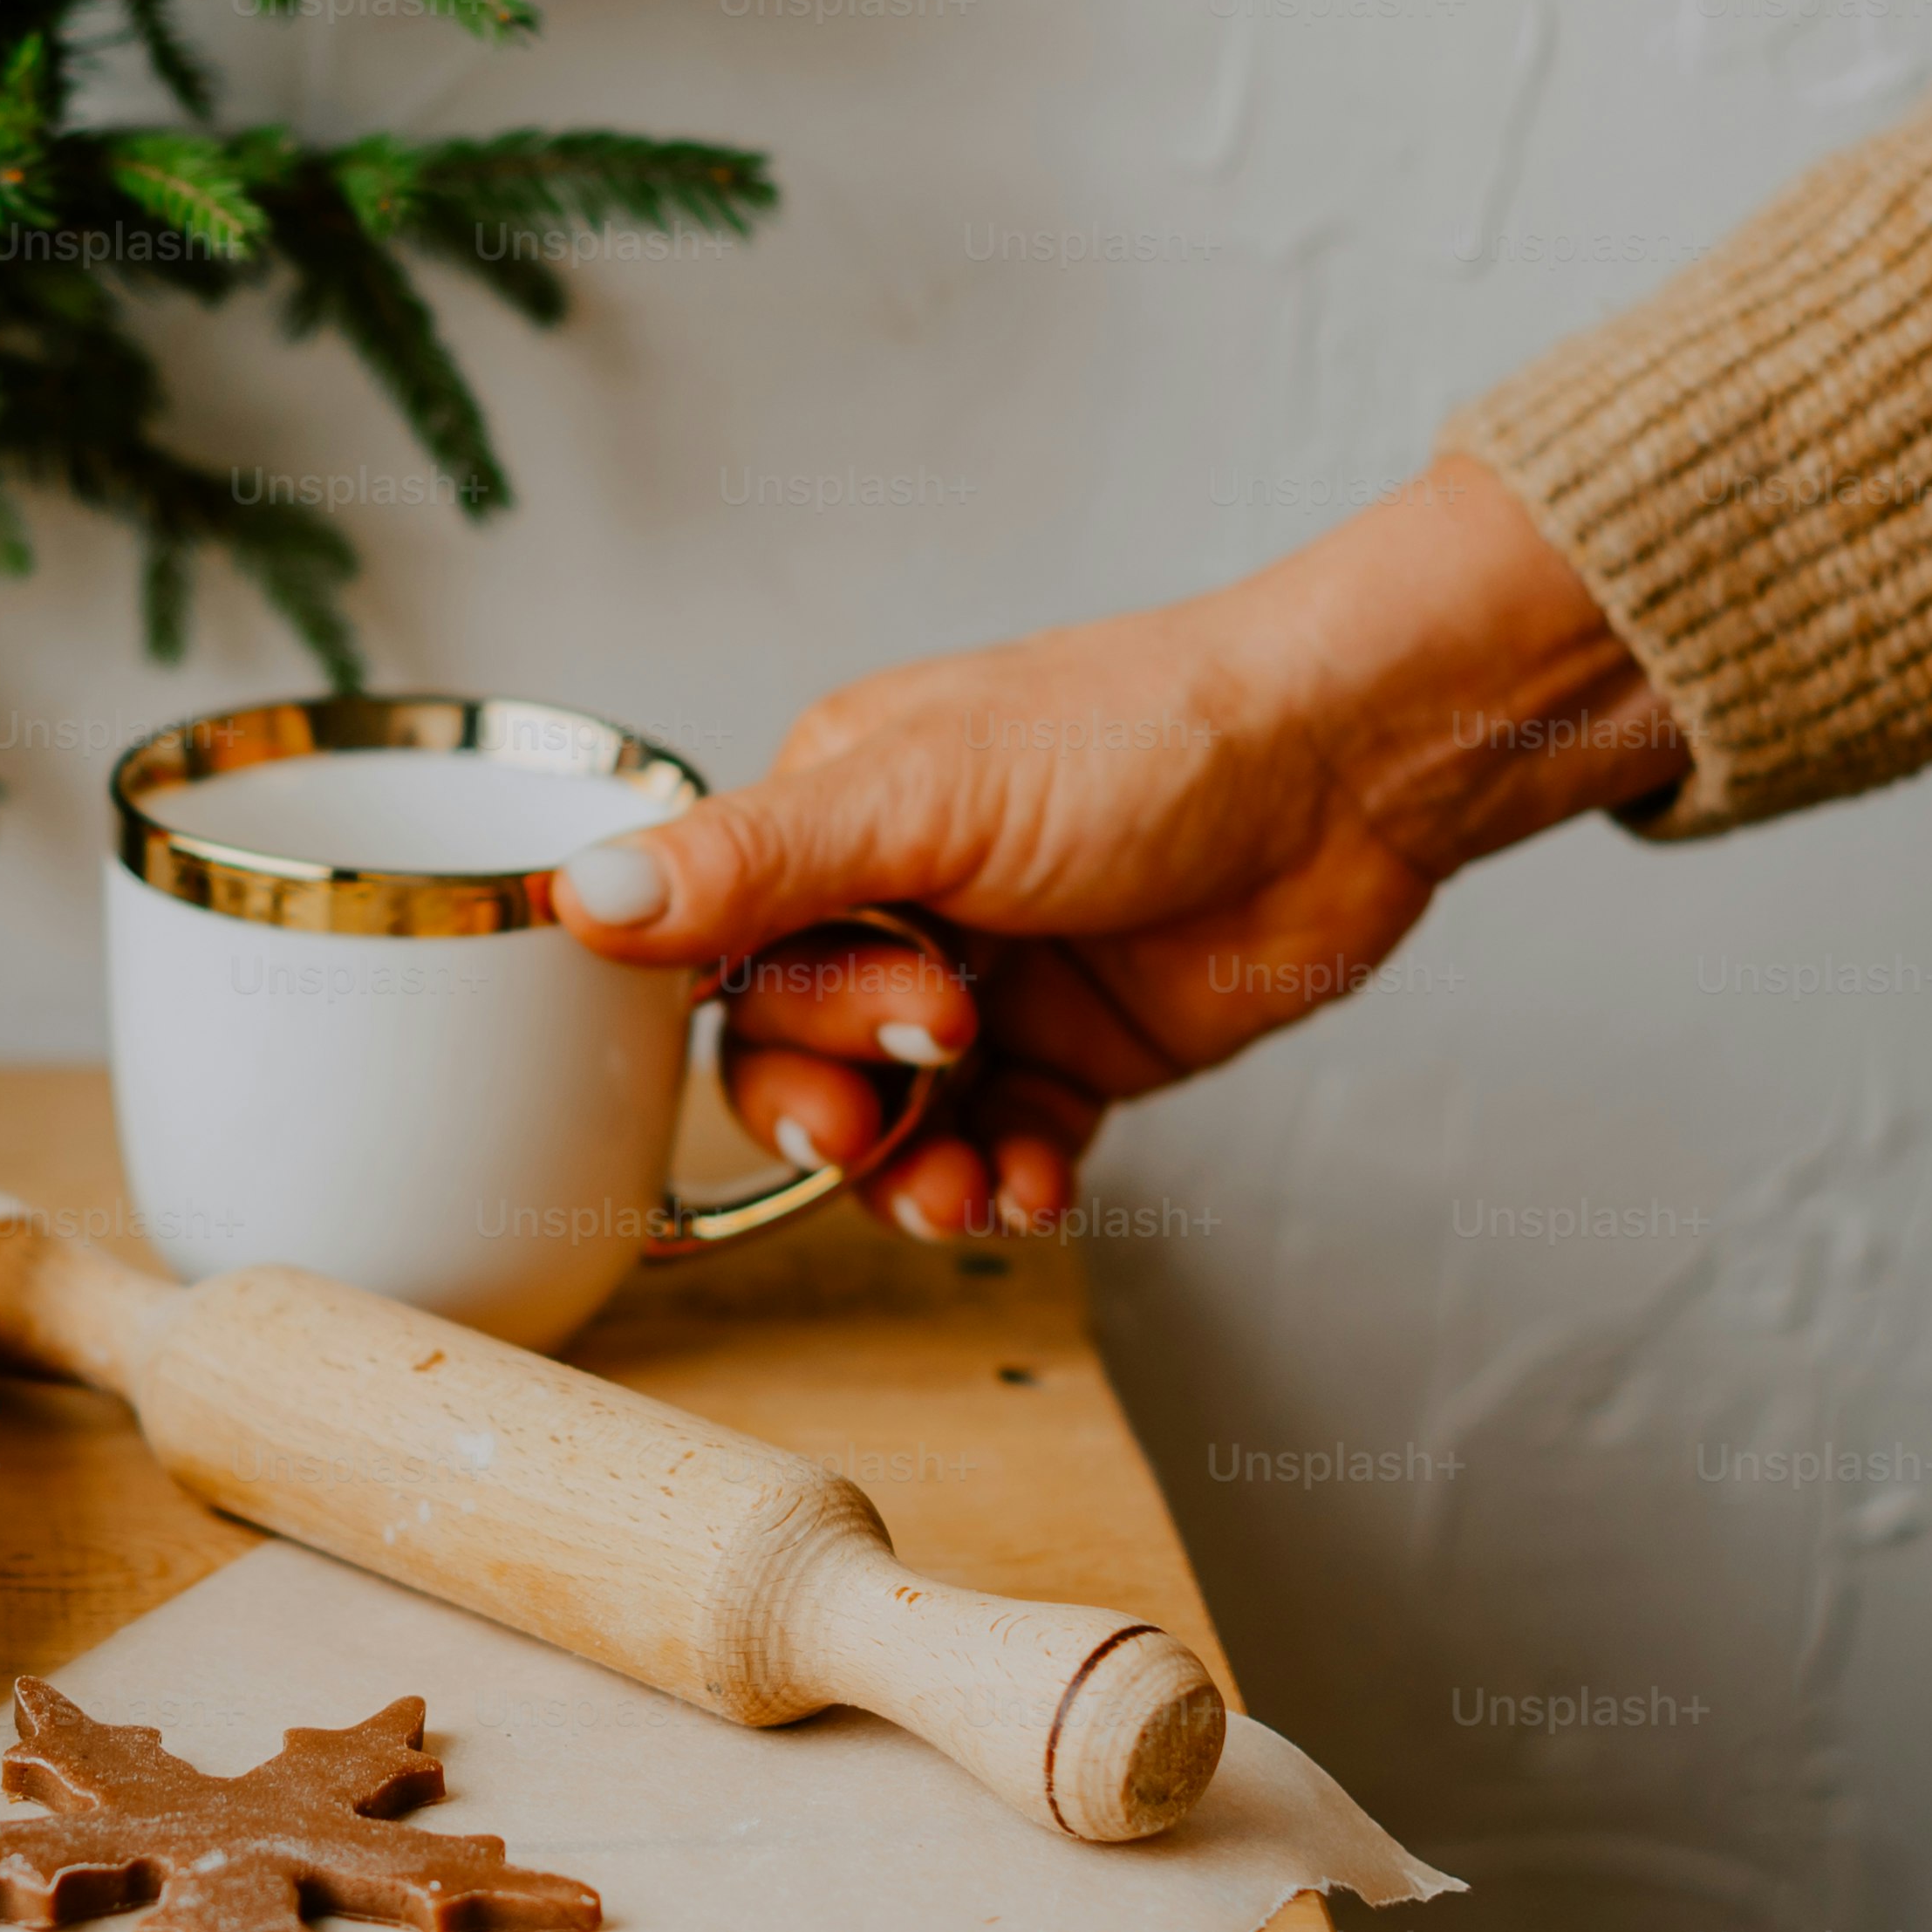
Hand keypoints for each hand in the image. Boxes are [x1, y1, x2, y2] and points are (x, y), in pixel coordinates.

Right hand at [554, 456, 1690, 1235]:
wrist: (1354, 770)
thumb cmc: (1148, 736)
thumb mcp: (923, 799)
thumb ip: (751, 865)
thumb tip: (577, 897)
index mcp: (832, 819)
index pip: (723, 964)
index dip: (770, 1034)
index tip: (836, 1072)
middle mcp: (897, 903)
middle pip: (797, 1061)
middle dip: (847, 1110)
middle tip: (921, 1097)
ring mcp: (990, 984)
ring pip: (895, 1127)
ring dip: (916, 1180)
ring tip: (972, 1195)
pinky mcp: (1078, 1053)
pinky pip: (1001, 1149)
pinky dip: (1007, 1182)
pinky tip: (1034, 1186)